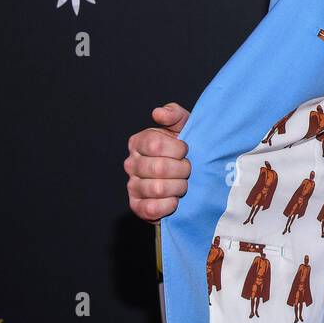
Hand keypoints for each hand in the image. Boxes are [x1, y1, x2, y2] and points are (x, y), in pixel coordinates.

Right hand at [125, 103, 191, 222]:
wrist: (192, 176)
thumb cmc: (186, 149)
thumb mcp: (185, 126)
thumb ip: (174, 114)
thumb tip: (158, 113)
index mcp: (139, 142)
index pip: (155, 144)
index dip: (177, 149)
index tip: (186, 150)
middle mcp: (131, 164)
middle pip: (159, 168)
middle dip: (182, 170)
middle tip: (188, 169)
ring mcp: (133, 186)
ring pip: (157, 189)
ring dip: (179, 187)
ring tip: (183, 184)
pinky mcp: (138, 207)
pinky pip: (152, 209)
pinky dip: (169, 205)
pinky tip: (176, 199)